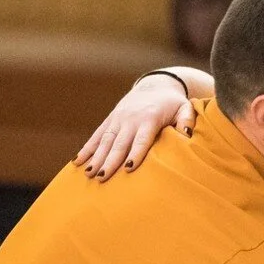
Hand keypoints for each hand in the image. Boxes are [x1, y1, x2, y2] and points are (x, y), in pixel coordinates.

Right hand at [73, 78, 195, 181]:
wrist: (155, 85)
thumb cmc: (173, 104)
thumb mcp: (184, 107)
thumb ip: (186, 119)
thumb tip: (186, 134)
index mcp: (149, 118)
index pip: (141, 139)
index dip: (135, 153)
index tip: (128, 168)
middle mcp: (130, 119)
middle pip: (119, 143)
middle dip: (110, 161)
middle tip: (102, 178)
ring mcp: (118, 119)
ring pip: (105, 141)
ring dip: (96, 158)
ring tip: (88, 174)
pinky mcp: (110, 120)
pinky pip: (96, 136)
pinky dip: (87, 149)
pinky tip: (77, 162)